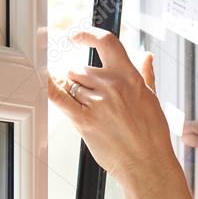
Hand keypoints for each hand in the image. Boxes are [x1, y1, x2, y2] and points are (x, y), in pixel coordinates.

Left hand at [47, 27, 176, 186]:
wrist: (148, 164)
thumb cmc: (153, 136)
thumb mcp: (152, 99)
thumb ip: (145, 75)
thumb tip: (147, 57)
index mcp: (130, 77)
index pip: (107, 42)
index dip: (88, 34)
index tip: (77, 36)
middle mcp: (113, 86)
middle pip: (80, 69)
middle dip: (78, 79)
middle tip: (85, 95)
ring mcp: (98, 103)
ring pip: (70, 84)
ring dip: (71, 92)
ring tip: (86, 108)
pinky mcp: (85, 120)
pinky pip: (59, 97)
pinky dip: (49, 88)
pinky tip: (45, 82)